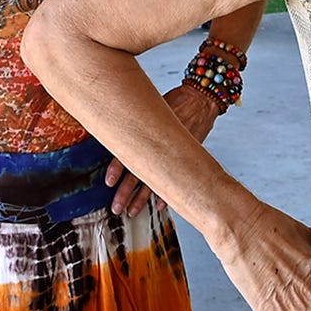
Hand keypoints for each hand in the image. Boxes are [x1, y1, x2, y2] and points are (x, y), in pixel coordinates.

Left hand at [105, 82, 220, 216]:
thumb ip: (136, 125)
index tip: (109, 183)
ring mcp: (173, 155)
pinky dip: (167, 194)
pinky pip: (174, 181)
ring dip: (142, 199)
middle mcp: (158, 147)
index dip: (117, 169)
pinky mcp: (185, 159)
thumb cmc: (173, 102)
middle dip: (125, 194)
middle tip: (116, 208)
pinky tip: (158, 206)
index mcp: (147, 133)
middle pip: (138, 174)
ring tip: (132, 211)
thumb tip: (114, 134)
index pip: (128, 153)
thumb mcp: (151, 108)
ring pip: (154, 182)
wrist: (202, 100)